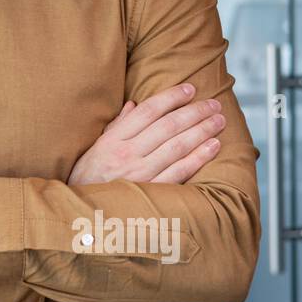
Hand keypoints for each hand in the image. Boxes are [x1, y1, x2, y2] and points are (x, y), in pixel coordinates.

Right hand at [68, 83, 223, 186]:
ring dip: (202, 130)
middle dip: (194, 112)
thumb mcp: (96, 147)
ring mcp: (140, 174)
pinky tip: (213, 146)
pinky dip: (199, 157)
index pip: (147, 111)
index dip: (171, 97)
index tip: (189, 89)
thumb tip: (134, 104)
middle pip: (167, 126)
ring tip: (218, 120)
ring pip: (177, 146)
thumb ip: (117, 126)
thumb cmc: (89, 178)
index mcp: (113, 140)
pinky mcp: (152, 192)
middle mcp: (126, 154)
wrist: (82, 212)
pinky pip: (180, 172)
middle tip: (213, 104)